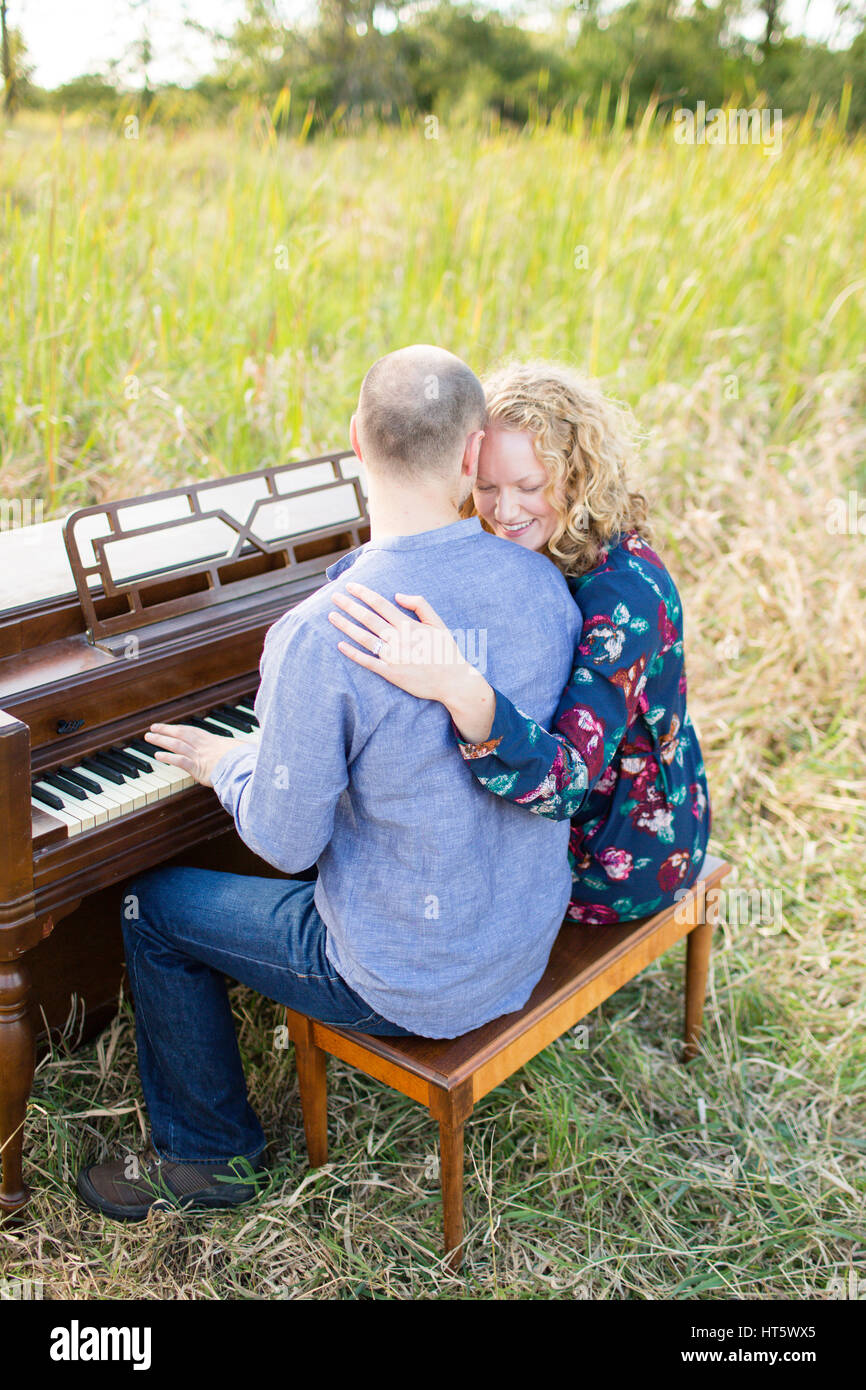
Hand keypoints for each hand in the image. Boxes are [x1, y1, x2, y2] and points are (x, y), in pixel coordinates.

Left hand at [145, 723, 239, 787]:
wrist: (245, 767)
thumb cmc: (245, 758)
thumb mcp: (241, 749)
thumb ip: (236, 748)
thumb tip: (243, 747)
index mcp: (212, 741)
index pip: (191, 731)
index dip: (177, 728)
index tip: (166, 727)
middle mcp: (204, 746)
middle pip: (181, 734)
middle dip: (165, 730)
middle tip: (152, 729)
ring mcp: (200, 757)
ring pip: (177, 745)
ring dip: (162, 740)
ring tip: (149, 737)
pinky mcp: (198, 769)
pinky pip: (180, 761)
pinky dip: (169, 757)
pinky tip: (158, 755)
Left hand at [328, 582, 473, 703]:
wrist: (453, 681)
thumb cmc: (446, 651)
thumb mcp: (438, 623)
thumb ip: (420, 605)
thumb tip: (397, 595)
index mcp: (408, 624)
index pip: (380, 604)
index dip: (363, 593)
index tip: (350, 586)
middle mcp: (398, 638)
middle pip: (368, 618)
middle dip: (349, 606)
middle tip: (334, 596)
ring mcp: (393, 656)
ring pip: (364, 638)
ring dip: (346, 626)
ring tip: (331, 616)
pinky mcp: (391, 673)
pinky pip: (368, 662)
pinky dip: (353, 653)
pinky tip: (340, 645)